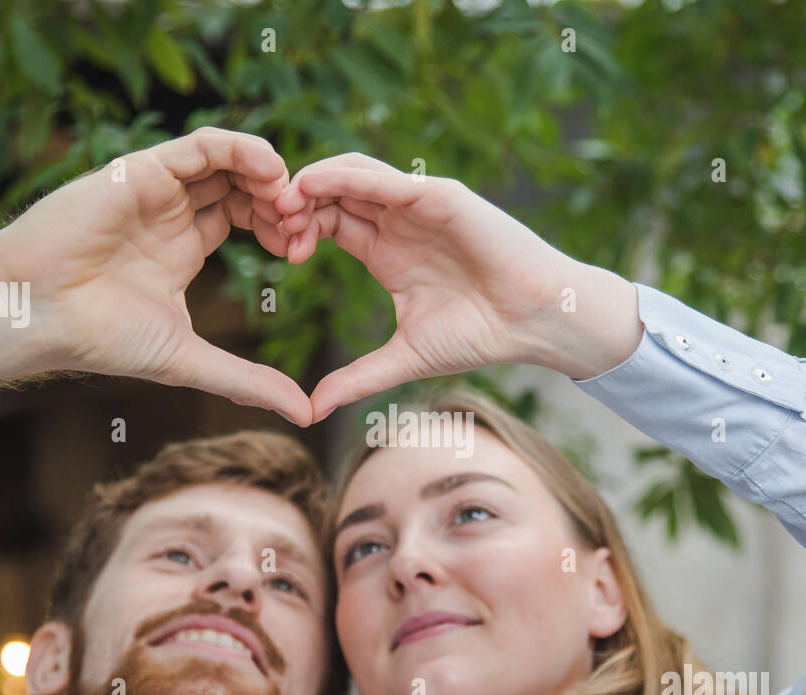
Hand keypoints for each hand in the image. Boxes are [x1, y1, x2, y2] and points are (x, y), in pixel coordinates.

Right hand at [0, 126, 312, 425]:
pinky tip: (270, 173)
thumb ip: (249, 381)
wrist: (37, 315)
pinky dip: (242, 149)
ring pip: (226, 157)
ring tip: (289, 201)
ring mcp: (155, 189)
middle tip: (301, 227)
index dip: (279, 226)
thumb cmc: (99, 338)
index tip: (300, 252)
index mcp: (182, 246)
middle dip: (280, 200)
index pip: (244, 215)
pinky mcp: (141, 170)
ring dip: (268, 171)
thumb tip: (305, 414)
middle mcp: (170, 212)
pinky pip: (202, 144)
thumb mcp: (190, 360)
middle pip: (241, 184)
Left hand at [274, 153, 641, 421]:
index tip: (277, 253)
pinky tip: (313, 185)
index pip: (329, 221)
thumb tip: (312, 410)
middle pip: (332, 193)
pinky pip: (383, 178)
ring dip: (312, 183)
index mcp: (386, 250)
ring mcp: (418, 205)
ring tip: (283, 203)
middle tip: (269, 223)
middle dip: (296, 203)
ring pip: (352, 174)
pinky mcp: (440, 196)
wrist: (536, 322)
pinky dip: (345, 176)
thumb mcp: (405, 357)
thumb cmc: (481, 336)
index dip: (298, 229)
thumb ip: (357, 377)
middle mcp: (399, 221)